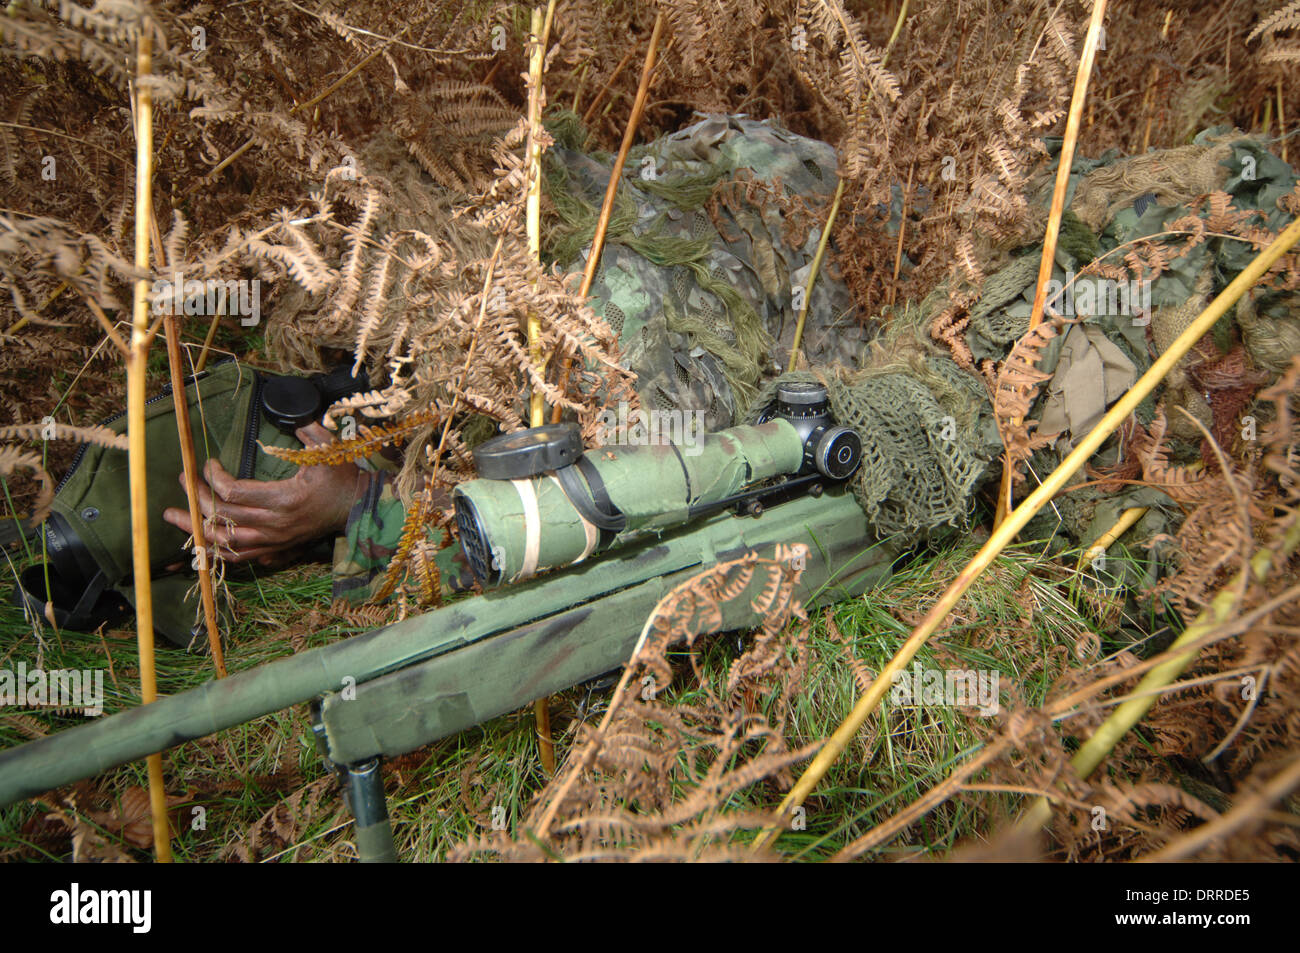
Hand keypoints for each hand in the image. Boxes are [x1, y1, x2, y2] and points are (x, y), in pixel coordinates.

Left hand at [162, 423, 366, 565]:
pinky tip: (199, 543)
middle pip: (223, 516)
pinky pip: (240, 557)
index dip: (213, 477)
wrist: (357, 510)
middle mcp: (275, 524)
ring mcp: (274, 540)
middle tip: (182, 479)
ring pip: (225, 540)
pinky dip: (216, 551)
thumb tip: (291, 417)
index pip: (234, 492)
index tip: (208, 463)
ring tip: (173, 515)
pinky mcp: (276, 548)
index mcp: (285, 499)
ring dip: (196, 528)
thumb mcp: (330, 451)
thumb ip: (308, 432)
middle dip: (197, 496)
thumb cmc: (342, 479)